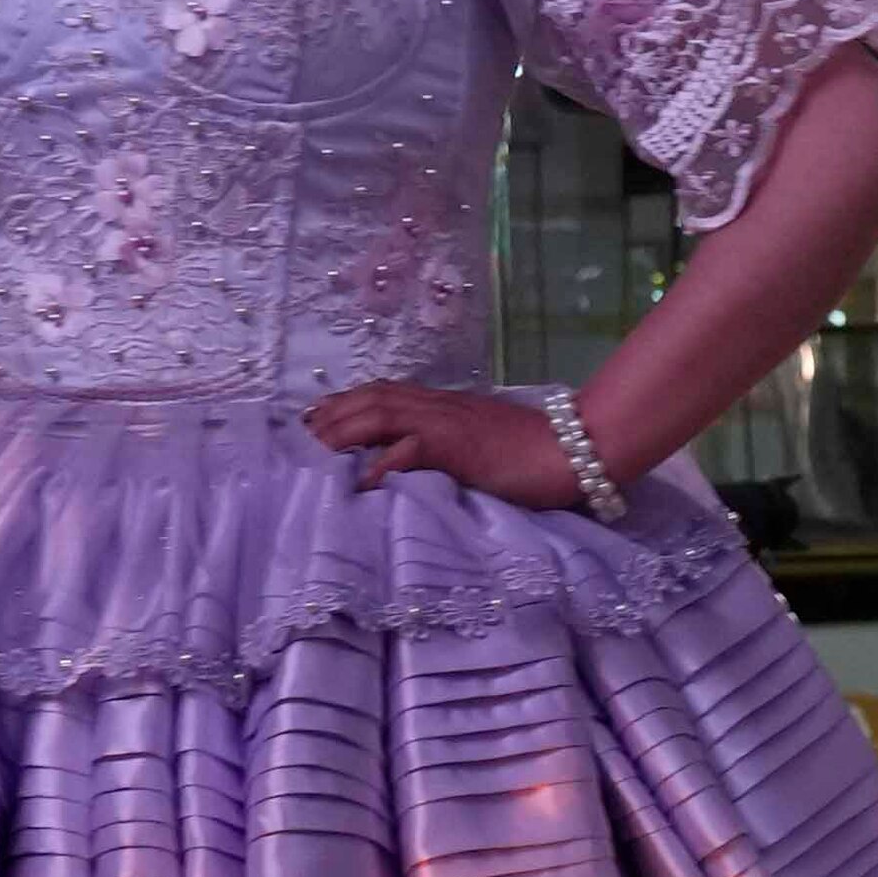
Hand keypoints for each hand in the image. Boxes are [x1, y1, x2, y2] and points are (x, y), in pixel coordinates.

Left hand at [306, 381, 590, 507]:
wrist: (578, 448)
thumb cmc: (539, 452)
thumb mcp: (485, 444)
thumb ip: (453, 447)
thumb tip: (424, 463)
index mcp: (445, 405)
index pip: (383, 393)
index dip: (345, 404)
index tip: (315, 420)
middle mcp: (438, 405)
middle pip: (370, 399)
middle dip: (331, 416)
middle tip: (299, 439)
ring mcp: (446, 421)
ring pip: (378, 413)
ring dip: (341, 431)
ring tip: (313, 453)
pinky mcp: (455, 444)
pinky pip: (407, 449)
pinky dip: (380, 464)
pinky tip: (360, 483)